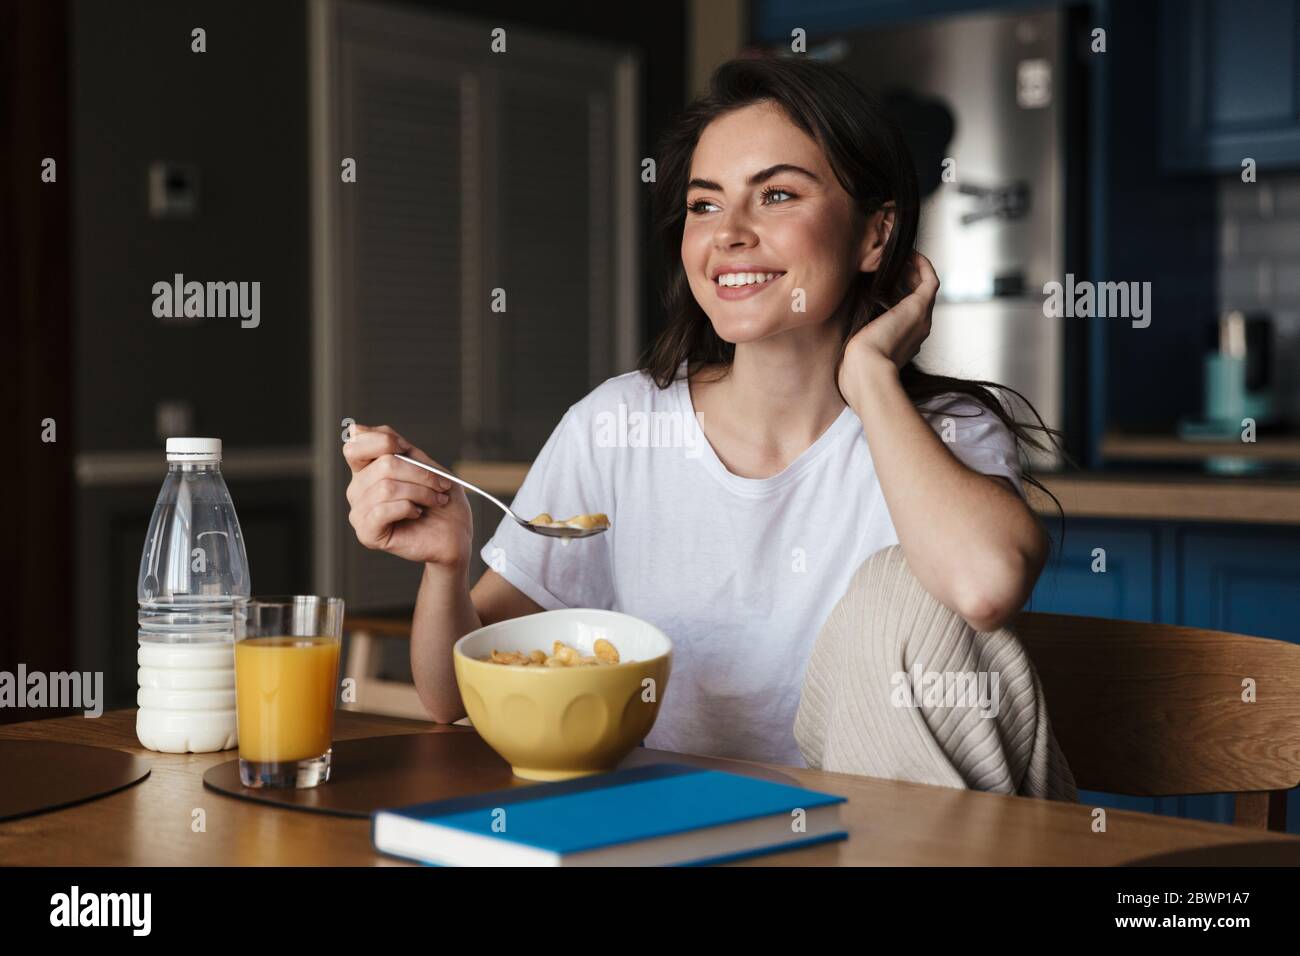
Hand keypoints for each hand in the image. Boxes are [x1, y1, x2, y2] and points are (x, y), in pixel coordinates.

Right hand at [342, 424, 472, 569]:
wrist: (456, 534)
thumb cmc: (441, 499)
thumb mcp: (423, 464)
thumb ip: (396, 446)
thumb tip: (357, 428)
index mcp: (367, 470)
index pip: (356, 445)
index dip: (383, 441)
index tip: (407, 449)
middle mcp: (358, 490)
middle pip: (382, 465)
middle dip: (420, 473)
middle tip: (441, 484)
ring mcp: (359, 512)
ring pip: (386, 488)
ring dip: (421, 492)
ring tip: (436, 500)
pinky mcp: (367, 533)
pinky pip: (383, 510)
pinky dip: (409, 508)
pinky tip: (418, 514)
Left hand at [838, 251, 937, 399]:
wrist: (866, 372)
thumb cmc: (855, 366)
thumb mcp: (856, 346)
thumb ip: (858, 334)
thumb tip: (842, 323)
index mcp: (904, 340)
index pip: (907, 311)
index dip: (898, 292)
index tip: (883, 279)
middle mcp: (917, 329)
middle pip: (918, 296)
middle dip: (906, 277)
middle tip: (890, 262)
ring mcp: (921, 318)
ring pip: (925, 286)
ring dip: (913, 268)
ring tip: (898, 255)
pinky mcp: (919, 307)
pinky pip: (929, 279)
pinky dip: (921, 264)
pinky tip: (907, 254)